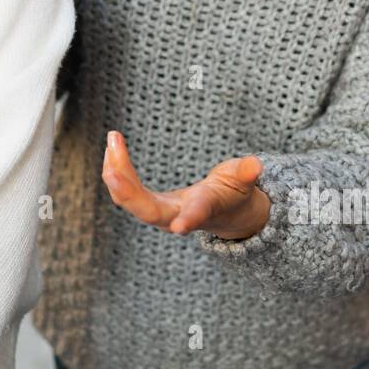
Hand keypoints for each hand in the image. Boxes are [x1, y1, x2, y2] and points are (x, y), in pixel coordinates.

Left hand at [102, 130, 269, 239]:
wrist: (224, 213)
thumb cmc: (235, 193)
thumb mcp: (243, 181)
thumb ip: (246, 173)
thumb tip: (257, 165)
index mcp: (204, 209)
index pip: (196, 215)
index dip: (189, 220)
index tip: (180, 228)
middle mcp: (177, 216)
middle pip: (147, 211)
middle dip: (127, 192)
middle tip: (112, 164)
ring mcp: (160, 213)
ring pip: (129, 200)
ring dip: (116, 173)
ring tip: (113, 140)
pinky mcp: (148, 205)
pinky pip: (124, 192)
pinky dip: (115, 171)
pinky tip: (111, 149)